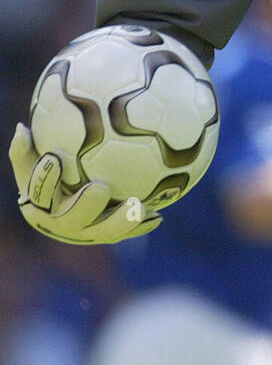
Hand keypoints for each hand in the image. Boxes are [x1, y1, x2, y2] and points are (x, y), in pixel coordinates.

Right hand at [8, 123, 161, 245]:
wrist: (65, 201)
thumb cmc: (51, 173)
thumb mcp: (33, 161)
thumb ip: (26, 150)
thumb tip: (20, 128)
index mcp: (38, 206)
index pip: (37, 194)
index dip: (44, 178)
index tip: (53, 156)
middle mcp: (61, 225)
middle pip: (71, 220)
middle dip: (84, 206)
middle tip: (100, 187)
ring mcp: (86, 233)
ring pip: (104, 232)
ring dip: (121, 220)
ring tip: (138, 205)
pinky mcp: (107, 236)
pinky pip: (126, 233)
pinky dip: (141, 226)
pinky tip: (158, 215)